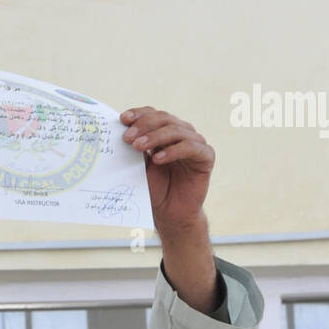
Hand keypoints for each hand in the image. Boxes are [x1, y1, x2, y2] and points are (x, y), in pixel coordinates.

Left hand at [120, 108, 214, 235]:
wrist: (170, 214)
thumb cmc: (156, 190)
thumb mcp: (141, 166)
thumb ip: (136, 148)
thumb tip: (122, 131)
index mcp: (165, 132)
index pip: (153, 114)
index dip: (139, 114)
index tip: (122, 119)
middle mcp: (182, 133)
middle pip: (164, 118)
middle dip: (144, 126)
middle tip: (128, 138)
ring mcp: (195, 143)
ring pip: (176, 131)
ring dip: (155, 137)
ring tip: (138, 147)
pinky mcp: (206, 156)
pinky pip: (190, 148)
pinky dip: (173, 151)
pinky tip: (158, 159)